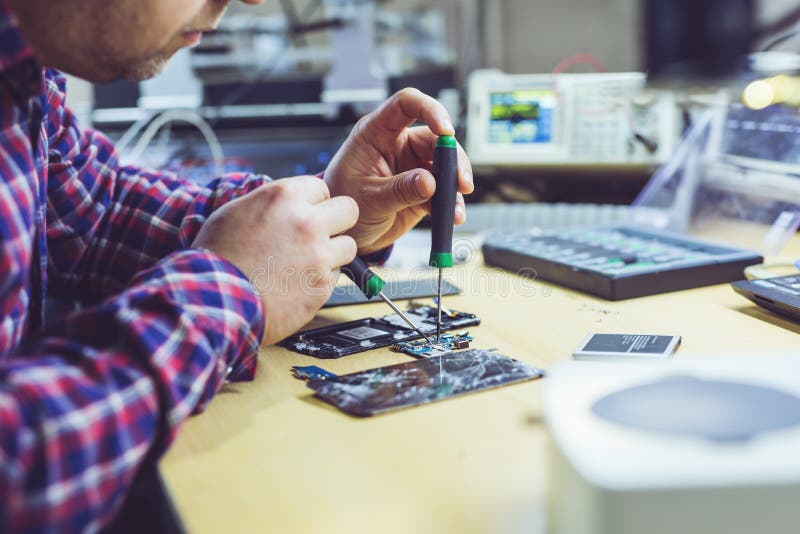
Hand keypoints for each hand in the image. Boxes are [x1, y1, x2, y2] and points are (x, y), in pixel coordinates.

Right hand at [192, 176, 358, 343]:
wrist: (214, 301)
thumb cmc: (218, 258)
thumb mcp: (236, 212)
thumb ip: (271, 204)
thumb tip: (288, 204)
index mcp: (285, 197)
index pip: (322, 188)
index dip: (314, 203)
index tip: (306, 214)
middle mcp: (308, 222)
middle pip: (349, 210)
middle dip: (337, 221)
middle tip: (321, 234)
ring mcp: (319, 255)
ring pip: (349, 246)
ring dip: (333, 253)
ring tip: (306, 263)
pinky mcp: (322, 286)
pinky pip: (337, 276)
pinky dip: (321, 280)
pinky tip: (298, 284)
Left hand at [323, 88, 473, 254]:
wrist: (345, 231)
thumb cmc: (344, 203)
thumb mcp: (368, 199)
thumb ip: (398, 190)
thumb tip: (430, 182)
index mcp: (376, 134)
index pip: (405, 105)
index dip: (429, 110)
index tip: (446, 131)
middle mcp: (397, 144)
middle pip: (435, 138)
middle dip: (452, 159)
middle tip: (460, 182)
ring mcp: (412, 165)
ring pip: (445, 163)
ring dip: (455, 183)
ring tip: (455, 207)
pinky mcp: (422, 187)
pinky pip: (443, 189)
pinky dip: (451, 202)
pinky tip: (453, 215)